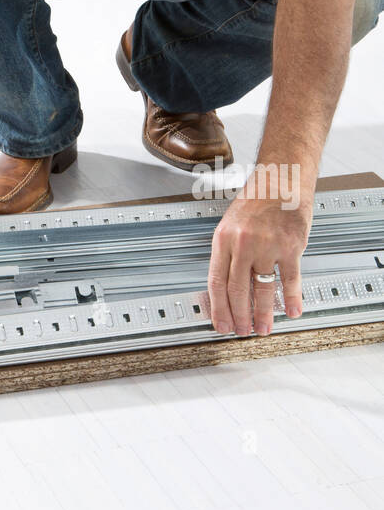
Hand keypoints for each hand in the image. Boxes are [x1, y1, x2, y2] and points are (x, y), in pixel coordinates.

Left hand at [207, 166, 312, 336]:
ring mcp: (267, 245)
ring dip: (263, 313)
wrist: (280, 178)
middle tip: (243, 331)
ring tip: (263, 328)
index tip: (222, 324)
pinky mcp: (291, 245)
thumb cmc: (257, 199)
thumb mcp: (231, 223)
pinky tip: (292, 311)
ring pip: (263, 289)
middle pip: (238, 289)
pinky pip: (290, 279)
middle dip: (240, 316)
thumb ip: (229, 252)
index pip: (217, 281)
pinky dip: (292, 298)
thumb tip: (227, 286)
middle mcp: (243, 243)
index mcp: (223, 238)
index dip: (219, 308)